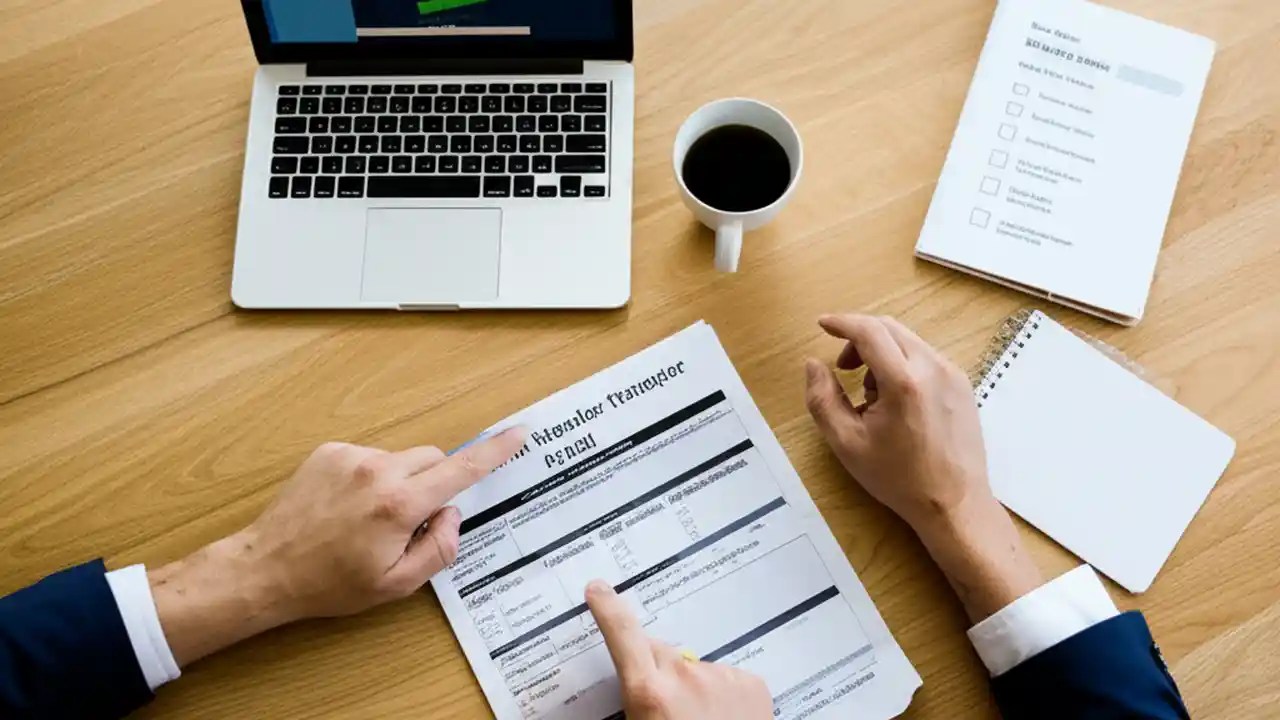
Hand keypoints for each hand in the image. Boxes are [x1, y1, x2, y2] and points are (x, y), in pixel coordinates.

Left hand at [150, 428, 526, 665]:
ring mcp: (351, 457)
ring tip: (370, 520)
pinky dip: (373, 477)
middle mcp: (378, 471)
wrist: (267, 568)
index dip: (495, 452)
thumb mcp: (397, 584)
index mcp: (400, 505)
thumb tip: (452, 514)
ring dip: (401, 482)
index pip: (461, 470)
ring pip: (402, 459)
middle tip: (413, 522)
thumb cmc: (331, 583)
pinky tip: (349, 507)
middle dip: (436, 483)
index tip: (517, 433)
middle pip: (433, 458)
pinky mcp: (330, 452)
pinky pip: (371, 457)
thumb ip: (439, 548)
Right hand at [585, 581, 772, 719]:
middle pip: (659, 653)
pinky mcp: (750, 683)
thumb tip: (636, 686)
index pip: (622, 634)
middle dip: (656, 670)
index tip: (598, 589)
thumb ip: (637, 700)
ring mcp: (721, 677)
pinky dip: (722, 695)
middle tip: (663, 708)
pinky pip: (726, 679)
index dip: (608, 608)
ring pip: (694, 669)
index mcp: (649, 692)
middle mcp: (684, 676)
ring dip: (692, 687)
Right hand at [804, 314, 1041, 621]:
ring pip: (908, 342)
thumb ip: (822, 399)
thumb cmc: (899, 478)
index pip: (869, 331)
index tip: (823, 325)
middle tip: (842, 368)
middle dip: (859, 338)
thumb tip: (813, 365)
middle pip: (889, 329)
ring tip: (869, 394)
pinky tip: (894, 400)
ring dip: (881, 352)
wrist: (954, 503)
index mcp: (904, 381)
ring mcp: (953, 374)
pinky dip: (902, 364)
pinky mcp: (963, 385)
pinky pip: (925, 358)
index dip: (841, 323)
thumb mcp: (846, 443)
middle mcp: (933, 368)